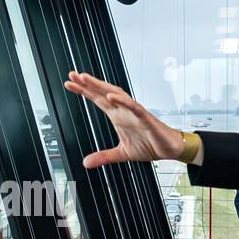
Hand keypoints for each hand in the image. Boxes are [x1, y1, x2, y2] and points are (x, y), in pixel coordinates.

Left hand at [63, 71, 183, 166]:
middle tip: (72, 74)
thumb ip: (104, 157)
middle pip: (103, 93)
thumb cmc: (149, 145)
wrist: (168, 149)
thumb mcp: (121, 154)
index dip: (83, 91)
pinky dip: (122, 100)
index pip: (97, 99)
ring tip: (86, 79)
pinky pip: (133, 106)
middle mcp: (123, 110)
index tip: (69, 83)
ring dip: (101, 86)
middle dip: (87, 84)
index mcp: (117, 115)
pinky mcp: (145, 117)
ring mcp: (134, 112)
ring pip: (116, 94)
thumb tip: (86, 163)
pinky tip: (111, 96)